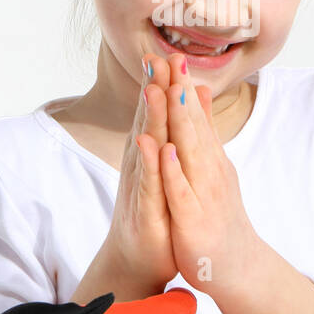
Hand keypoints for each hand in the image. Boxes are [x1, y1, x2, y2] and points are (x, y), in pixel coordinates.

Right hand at [104, 53, 178, 291]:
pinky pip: (147, 183)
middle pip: (149, 121)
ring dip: (149, 118)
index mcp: (152, 155)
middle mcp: (143, 166)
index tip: (170, 52)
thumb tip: (176, 108)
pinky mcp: (144, 210)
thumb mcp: (167, 173)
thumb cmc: (155, 215)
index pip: (159, 114)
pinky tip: (149, 145)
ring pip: (146, 146)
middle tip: (157, 56)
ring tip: (152, 89)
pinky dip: (149, 164)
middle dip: (154, 89)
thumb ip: (170, 139)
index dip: (163, 84)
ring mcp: (141, 186)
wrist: (137, 261)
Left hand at [160, 55, 263, 296]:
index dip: (182, 85)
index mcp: (209, 158)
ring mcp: (203, 193)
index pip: (196, 116)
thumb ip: (205, 130)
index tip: (172, 53)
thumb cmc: (220, 214)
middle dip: (180, 92)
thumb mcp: (212, 167)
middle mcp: (209, 170)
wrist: (236, 265)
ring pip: (189, 153)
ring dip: (180, 122)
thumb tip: (200, 91)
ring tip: (170, 92)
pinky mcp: (194, 220)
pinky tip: (165, 150)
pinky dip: (174, 171)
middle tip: (171, 58)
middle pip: (193, 126)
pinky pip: (182, 192)